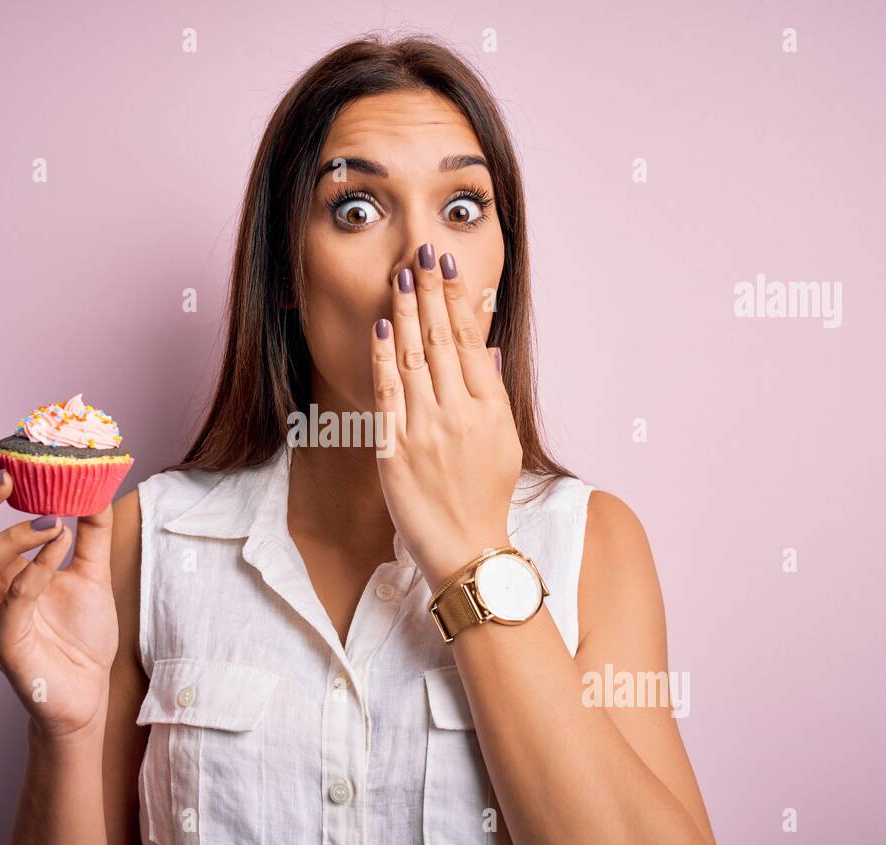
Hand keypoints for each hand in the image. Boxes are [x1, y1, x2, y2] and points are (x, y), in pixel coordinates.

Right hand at [0, 464, 118, 740]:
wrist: (89, 693)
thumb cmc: (79, 636)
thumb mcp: (92, 573)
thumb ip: (92, 532)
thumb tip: (98, 485)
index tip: (1, 462)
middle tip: (5, 476)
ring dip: (12, 535)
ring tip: (52, 518)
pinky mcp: (4, 646)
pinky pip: (12, 599)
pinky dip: (35, 568)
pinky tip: (59, 545)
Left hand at [370, 242, 520, 590]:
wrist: (468, 550)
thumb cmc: (486, 497)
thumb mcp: (504, 443)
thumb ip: (494, 393)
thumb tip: (489, 350)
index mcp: (490, 409)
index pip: (470, 341)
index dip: (457, 299)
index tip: (448, 266)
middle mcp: (460, 414)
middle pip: (441, 341)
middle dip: (430, 292)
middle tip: (422, 253)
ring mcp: (426, 430)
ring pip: (413, 359)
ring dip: (406, 313)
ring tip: (400, 276)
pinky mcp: (396, 450)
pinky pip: (387, 395)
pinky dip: (383, 359)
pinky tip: (381, 327)